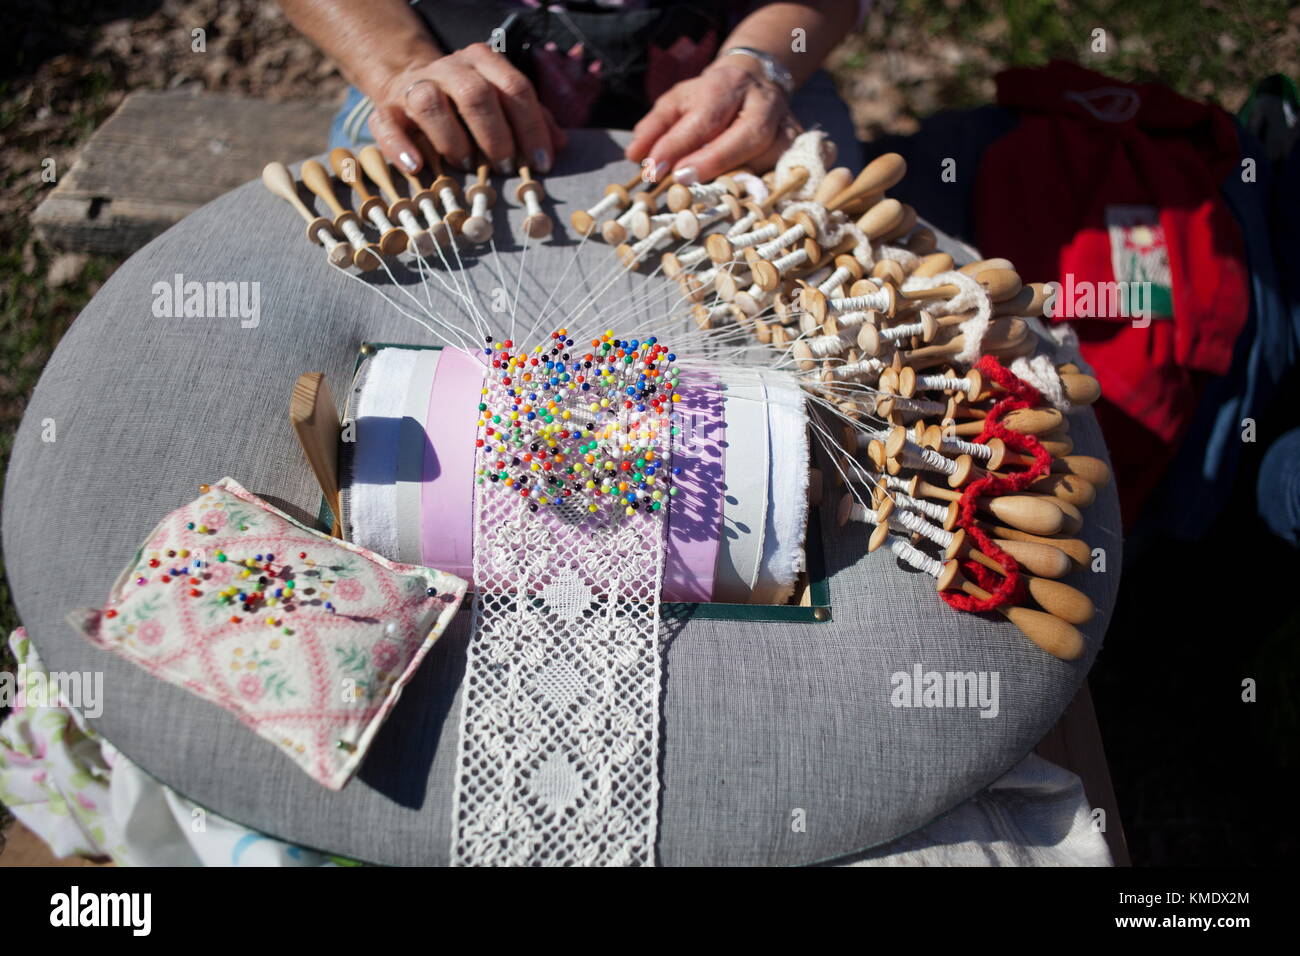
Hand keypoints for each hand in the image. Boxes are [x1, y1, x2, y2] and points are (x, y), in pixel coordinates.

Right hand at [365, 43, 566, 174]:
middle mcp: (449, 68)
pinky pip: (387, 124)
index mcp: (484, 62)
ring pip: (430, 103)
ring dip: (452, 140)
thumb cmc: (467, 104)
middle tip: (505, 165)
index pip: (515, 89)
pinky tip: (417, 167)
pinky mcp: (386, 109)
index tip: (542, 164)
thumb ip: (532, 120)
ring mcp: (415, 86)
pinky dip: (400, 147)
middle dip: (495, 135)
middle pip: (475, 94)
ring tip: (467, 164)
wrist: (409, 82)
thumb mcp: (503, 104)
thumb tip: (561, 145)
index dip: (532, 129)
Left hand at [625, 60, 801, 184]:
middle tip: (681, 180)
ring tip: (705, 196)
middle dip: (714, 161)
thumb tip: (636, 155)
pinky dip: (759, 188)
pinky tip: (736, 201)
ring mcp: (788, 126)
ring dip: (737, 180)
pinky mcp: (798, 148)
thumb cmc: (710, 97)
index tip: (655, 168)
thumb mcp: (678, 101)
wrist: (758, 80)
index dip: (679, 144)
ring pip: (770, 156)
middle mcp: (765, 103)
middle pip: (748, 135)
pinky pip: (782, 172)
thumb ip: (656, 126)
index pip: (705, 116)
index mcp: (731, 85)